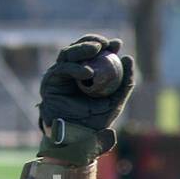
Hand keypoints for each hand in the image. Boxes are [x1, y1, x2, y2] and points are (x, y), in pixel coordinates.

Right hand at [37, 34, 135, 166]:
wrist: (78, 137)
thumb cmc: (96, 121)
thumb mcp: (115, 101)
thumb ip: (124, 83)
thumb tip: (129, 59)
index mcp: (85, 72)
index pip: (92, 53)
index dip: (104, 45)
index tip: (117, 43)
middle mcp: (70, 70)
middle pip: (78, 48)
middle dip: (92, 41)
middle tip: (106, 43)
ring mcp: (59, 74)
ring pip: (68, 54)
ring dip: (82, 48)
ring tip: (98, 49)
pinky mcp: (50, 82)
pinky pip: (62, 70)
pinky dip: (75, 69)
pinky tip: (88, 73)